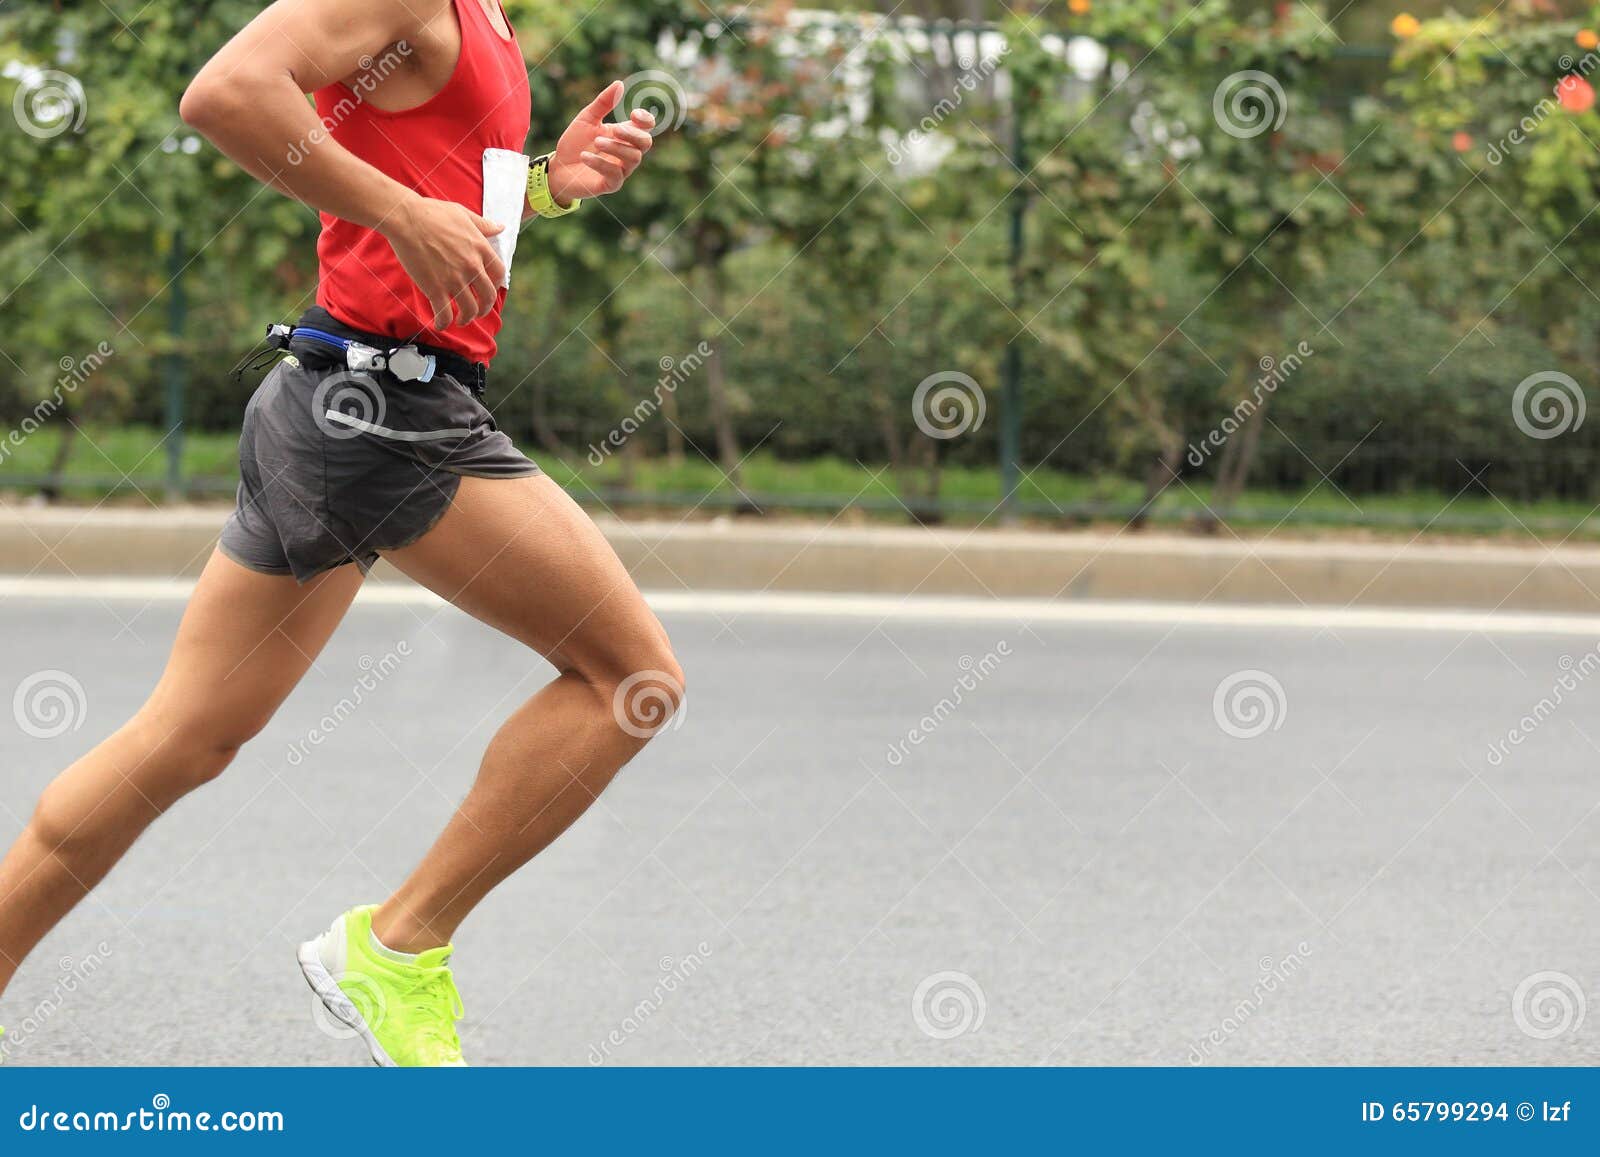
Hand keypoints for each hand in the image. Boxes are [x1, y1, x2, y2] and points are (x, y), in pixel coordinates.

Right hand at [381, 196, 506, 328]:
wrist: (406, 219)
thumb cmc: (431, 213)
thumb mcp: (463, 214)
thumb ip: (483, 225)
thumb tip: (500, 227)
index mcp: (480, 248)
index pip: (499, 273)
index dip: (495, 284)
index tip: (488, 289)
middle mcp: (472, 266)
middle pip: (488, 296)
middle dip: (484, 307)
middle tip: (477, 311)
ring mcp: (454, 279)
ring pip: (469, 309)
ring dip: (466, 318)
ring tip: (460, 320)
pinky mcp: (435, 288)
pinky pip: (444, 313)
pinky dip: (443, 323)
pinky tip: (440, 325)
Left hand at [547, 80, 658, 205]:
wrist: (558, 167)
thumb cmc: (574, 143)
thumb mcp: (587, 118)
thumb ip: (603, 103)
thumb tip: (619, 84)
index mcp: (623, 135)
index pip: (646, 128)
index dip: (646, 120)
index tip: (634, 114)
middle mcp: (625, 153)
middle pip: (645, 143)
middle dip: (633, 134)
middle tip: (615, 129)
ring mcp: (620, 170)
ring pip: (633, 158)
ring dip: (616, 148)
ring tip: (596, 142)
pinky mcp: (610, 185)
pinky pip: (615, 175)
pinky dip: (601, 164)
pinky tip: (585, 156)